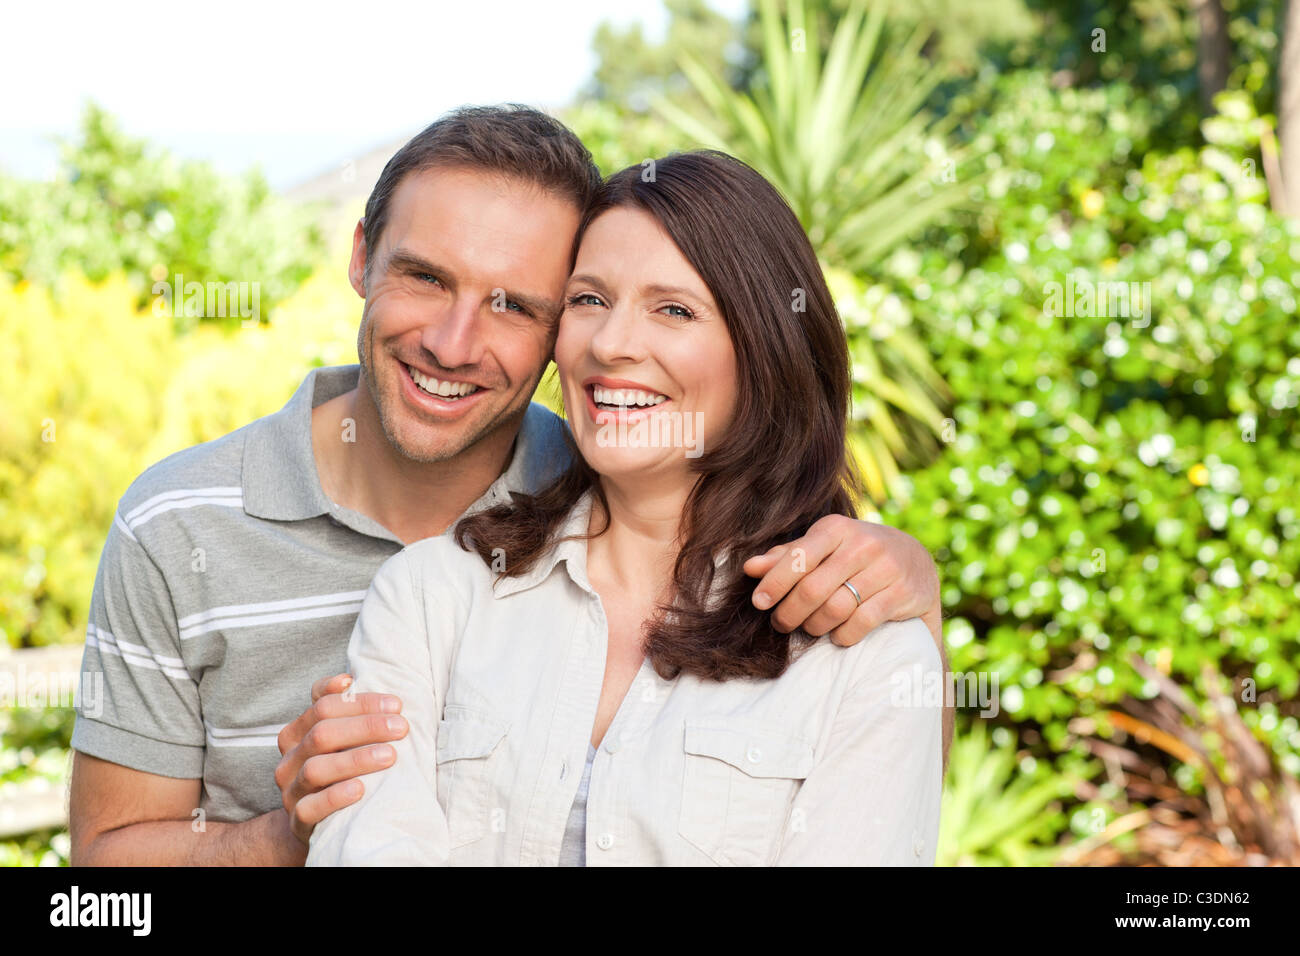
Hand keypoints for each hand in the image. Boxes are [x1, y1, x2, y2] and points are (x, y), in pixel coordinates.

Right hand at [274, 673, 407, 845]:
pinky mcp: (296, 821)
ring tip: (390, 756)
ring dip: (356, 759)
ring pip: (316, 769)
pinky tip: (360, 790)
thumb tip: (350, 680)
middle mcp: (290, 758)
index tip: (396, 704)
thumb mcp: (340, 738)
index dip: (360, 702)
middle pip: (322, 733)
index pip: (323, 705)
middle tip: (401, 727)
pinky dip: (334, 797)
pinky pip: (309, 809)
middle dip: (365, 727)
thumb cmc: (339, 769)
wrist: (318, 822)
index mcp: (297, 731)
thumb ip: (343, 710)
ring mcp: (291, 790)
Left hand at [742, 514, 939, 645]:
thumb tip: (750, 567)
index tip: (759, 603)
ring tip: (809, 627)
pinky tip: (837, 634)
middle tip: (781, 624)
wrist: (915, 559)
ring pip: (836, 609)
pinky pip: (862, 623)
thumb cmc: (855, 553)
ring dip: (815, 626)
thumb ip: (788, 556)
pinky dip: (843, 634)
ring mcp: (885, 568)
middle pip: (812, 589)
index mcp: (835, 528)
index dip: (774, 583)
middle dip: (790, 613)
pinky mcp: (902, 593)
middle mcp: (862, 544)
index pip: (797, 558)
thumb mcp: (824, 546)